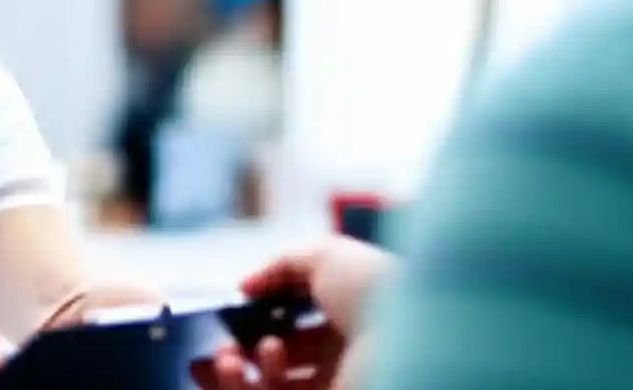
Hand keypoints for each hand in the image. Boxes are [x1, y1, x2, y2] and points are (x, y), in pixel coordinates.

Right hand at [191, 236, 392, 389]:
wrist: (412, 337)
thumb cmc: (375, 289)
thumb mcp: (326, 256)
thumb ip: (281, 265)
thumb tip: (247, 286)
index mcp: (345, 323)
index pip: (292, 330)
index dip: (255, 324)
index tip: (225, 319)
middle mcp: (337, 361)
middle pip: (274, 365)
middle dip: (236, 352)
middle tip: (219, 345)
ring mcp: (331, 388)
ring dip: (232, 373)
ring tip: (226, 355)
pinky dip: (239, 388)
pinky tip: (235, 365)